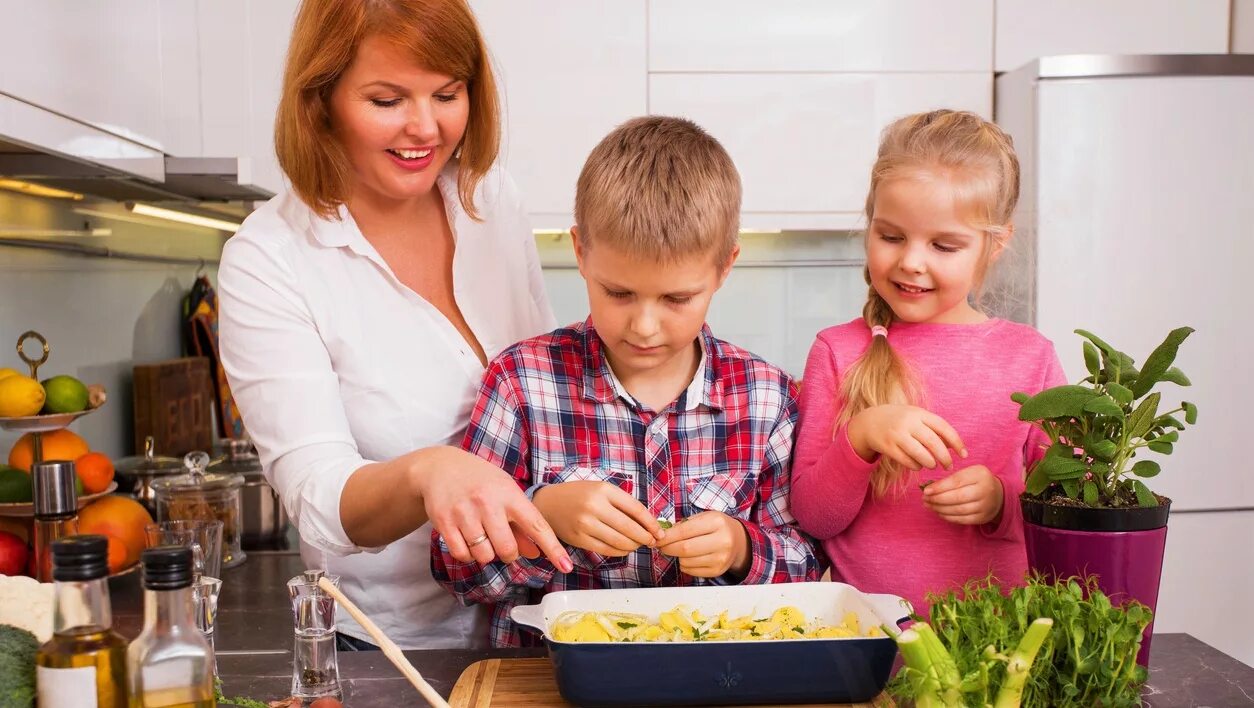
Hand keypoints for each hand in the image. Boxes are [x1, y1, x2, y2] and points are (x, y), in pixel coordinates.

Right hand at [421, 448, 572, 572]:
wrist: (440, 466)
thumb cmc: (480, 481)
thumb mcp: (505, 492)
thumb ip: (520, 523)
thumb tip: (536, 553)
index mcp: (509, 494)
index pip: (536, 525)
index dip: (553, 548)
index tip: (566, 566)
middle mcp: (488, 503)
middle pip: (507, 549)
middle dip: (509, 554)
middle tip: (503, 544)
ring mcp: (464, 513)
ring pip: (484, 555)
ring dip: (486, 554)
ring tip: (482, 537)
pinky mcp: (444, 522)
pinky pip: (462, 555)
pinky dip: (467, 555)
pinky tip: (467, 540)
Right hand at [533, 481, 663, 557]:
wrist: (549, 504)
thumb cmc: (579, 495)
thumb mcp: (601, 490)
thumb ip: (622, 503)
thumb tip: (648, 522)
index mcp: (603, 490)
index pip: (635, 508)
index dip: (651, 523)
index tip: (659, 532)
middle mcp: (594, 506)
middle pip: (629, 527)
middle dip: (645, 537)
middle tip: (653, 541)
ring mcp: (585, 524)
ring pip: (619, 541)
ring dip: (634, 546)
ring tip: (639, 544)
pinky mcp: (579, 539)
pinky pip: (606, 549)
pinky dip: (620, 551)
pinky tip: (625, 548)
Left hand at [655, 511, 750, 578]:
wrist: (739, 541)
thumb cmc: (717, 527)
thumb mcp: (705, 517)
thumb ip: (684, 524)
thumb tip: (663, 534)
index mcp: (717, 522)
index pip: (685, 531)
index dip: (667, 536)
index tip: (657, 538)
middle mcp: (722, 541)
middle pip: (685, 548)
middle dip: (668, 548)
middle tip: (661, 546)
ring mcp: (721, 558)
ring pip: (686, 561)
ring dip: (677, 556)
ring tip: (680, 549)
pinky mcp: (718, 571)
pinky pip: (691, 571)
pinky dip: (684, 565)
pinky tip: (690, 557)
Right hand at [848, 404, 966, 470]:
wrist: (870, 421)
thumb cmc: (901, 421)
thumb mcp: (916, 418)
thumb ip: (934, 429)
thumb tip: (955, 447)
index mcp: (919, 413)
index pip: (943, 427)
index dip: (956, 442)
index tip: (964, 455)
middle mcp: (908, 422)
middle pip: (933, 443)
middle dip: (945, 457)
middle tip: (949, 466)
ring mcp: (897, 435)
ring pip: (921, 454)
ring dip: (930, 463)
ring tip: (932, 465)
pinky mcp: (888, 447)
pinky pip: (907, 461)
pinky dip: (916, 466)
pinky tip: (917, 465)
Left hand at [922, 465, 1003, 524]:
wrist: (997, 495)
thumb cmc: (976, 481)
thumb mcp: (967, 473)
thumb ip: (950, 479)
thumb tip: (928, 488)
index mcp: (980, 475)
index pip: (956, 482)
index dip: (939, 487)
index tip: (926, 491)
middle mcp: (985, 490)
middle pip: (957, 497)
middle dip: (937, 499)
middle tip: (924, 499)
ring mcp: (985, 506)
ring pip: (958, 510)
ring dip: (939, 509)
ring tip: (928, 505)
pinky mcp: (982, 518)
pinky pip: (961, 519)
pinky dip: (947, 517)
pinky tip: (938, 512)